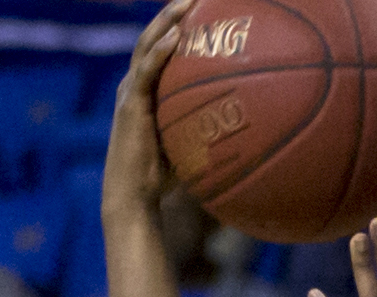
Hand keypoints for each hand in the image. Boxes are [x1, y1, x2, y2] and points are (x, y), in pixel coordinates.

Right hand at [103, 0, 192, 218]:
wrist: (134, 197)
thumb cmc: (163, 179)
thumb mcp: (189, 145)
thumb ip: (207, 128)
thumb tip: (246, 126)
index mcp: (146, 91)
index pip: (161, 49)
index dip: (176, 26)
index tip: (201, 9)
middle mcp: (134, 85)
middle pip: (152, 37)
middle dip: (172, 13)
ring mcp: (130, 93)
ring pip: (146, 45)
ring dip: (166, 21)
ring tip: (186, 2)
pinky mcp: (130, 105)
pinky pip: (145, 72)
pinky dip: (159, 51)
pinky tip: (176, 35)